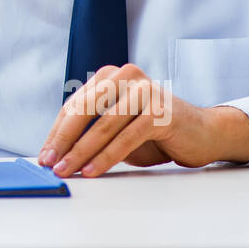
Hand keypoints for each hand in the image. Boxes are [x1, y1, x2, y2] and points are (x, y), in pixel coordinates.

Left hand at [38, 63, 248, 177]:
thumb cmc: (154, 131)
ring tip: (66, 171)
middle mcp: (126, 77)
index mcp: (110, 76)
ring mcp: (144, 91)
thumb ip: (91, 131)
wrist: (203, 132)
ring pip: (103, 126)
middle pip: (84, 110)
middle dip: (63, 140)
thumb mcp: (117, 127)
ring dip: (80, 152)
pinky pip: (125, 138)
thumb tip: (57, 153)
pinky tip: (92, 170)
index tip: (44, 154)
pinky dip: (105, 157)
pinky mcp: (160, 112)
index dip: (57, 132)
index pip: (75, 105)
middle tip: (50, 163)